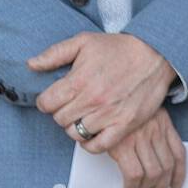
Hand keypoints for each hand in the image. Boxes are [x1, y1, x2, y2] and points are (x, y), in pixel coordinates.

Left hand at [30, 31, 176, 152]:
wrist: (156, 54)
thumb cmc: (120, 48)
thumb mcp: (84, 42)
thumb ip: (55, 54)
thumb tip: (31, 64)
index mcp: (79, 80)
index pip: (46, 103)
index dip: (48, 100)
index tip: (56, 96)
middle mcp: (92, 100)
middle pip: (59, 119)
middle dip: (62, 111)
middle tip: (73, 103)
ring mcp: (108, 114)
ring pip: (75, 133)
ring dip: (76, 126)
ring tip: (84, 115)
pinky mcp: (124, 124)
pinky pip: (97, 146)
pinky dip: (90, 143)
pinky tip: (92, 131)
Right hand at [106, 107, 186, 187]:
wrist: (106, 95)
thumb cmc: (124, 106)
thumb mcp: (147, 113)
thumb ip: (156, 130)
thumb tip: (160, 157)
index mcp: (164, 123)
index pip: (179, 153)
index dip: (179, 173)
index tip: (176, 185)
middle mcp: (155, 131)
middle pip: (167, 166)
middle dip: (162, 185)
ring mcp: (140, 139)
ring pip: (153, 173)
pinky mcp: (123, 146)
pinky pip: (134, 173)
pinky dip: (133, 185)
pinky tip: (129, 187)